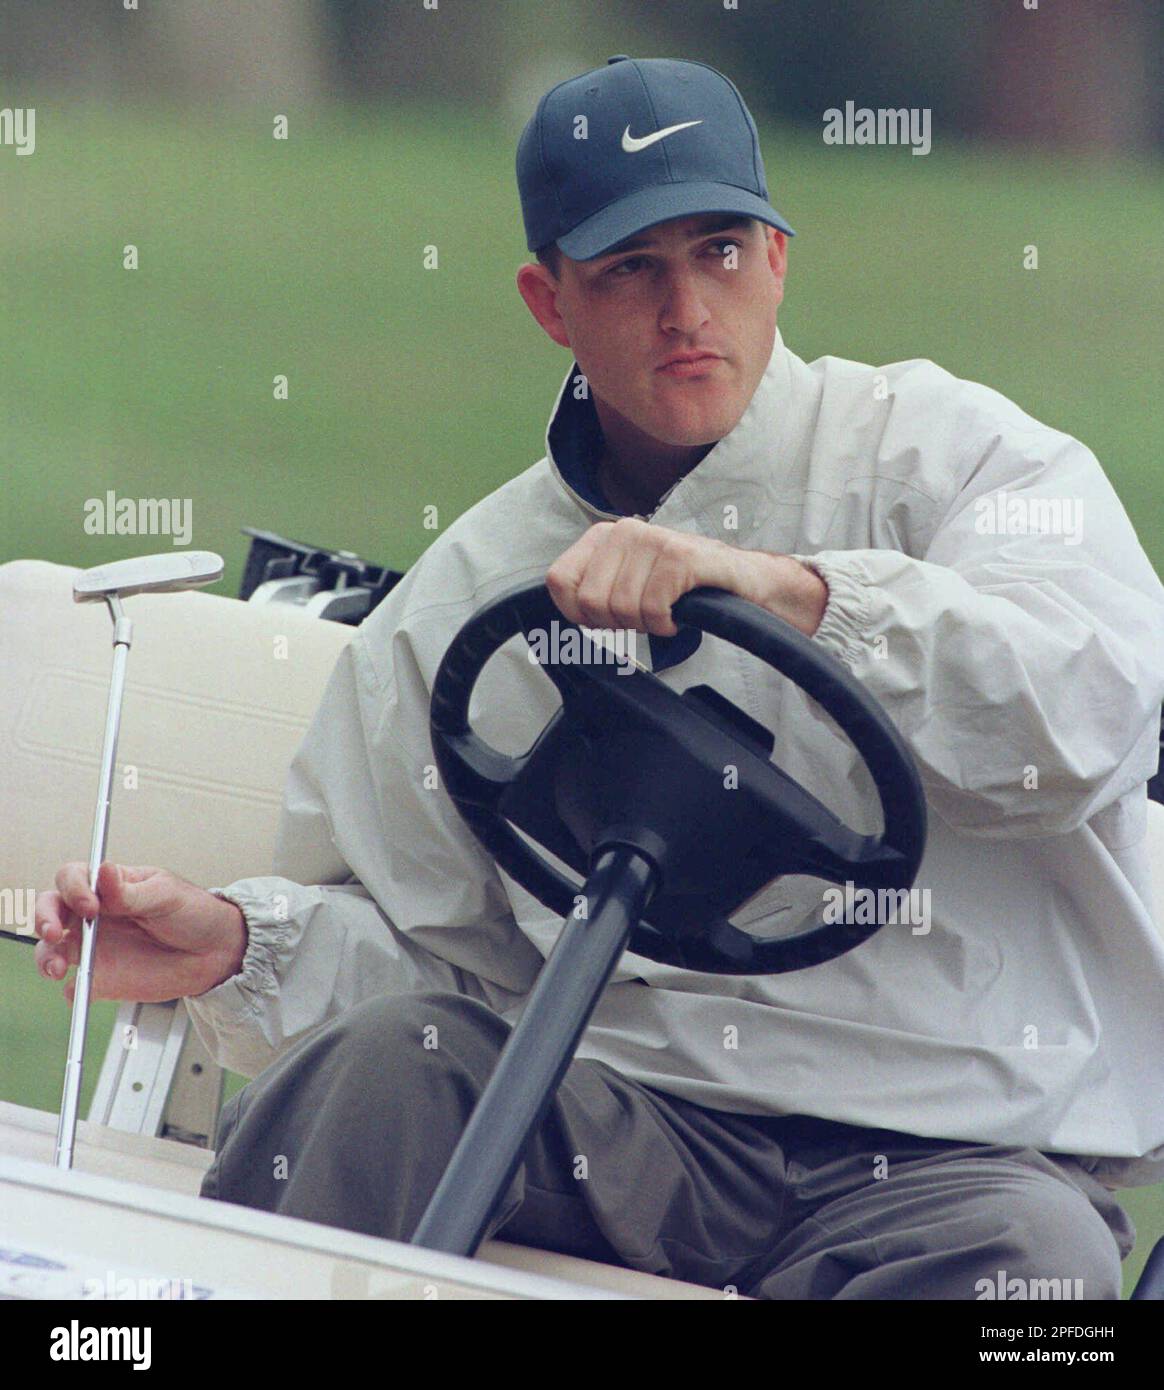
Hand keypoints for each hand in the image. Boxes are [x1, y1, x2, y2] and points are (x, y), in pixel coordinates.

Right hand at [33, 862, 247, 1003]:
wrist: (215, 952)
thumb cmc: (194, 913)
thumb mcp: (166, 895)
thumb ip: (131, 892)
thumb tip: (103, 872)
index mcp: (108, 887)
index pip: (72, 878)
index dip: (73, 889)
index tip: (90, 905)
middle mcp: (94, 916)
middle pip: (50, 911)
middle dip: (44, 920)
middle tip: (55, 933)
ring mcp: (94, 948)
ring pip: (52, 950)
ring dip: (46, 956)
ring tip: (57, 967)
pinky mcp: (101, 979)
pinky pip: (75, 987)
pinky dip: (71, 990)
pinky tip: (79, 990)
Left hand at [546, 518, 827, 637]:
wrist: (743, 581)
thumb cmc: (682, 586)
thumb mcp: (628, 581)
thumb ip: (593, 589)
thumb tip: (565, 608)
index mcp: (605, 536)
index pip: (558, 580)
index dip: (576, 612)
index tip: (606, 618)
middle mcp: (625, 530)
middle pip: (590, 601)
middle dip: (617, 623)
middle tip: (645, 615)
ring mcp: (654, 540)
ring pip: (622, 608)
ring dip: (646, 624)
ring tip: (665, 611)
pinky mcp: (681, 557)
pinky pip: (653, 608)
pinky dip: (666, 623)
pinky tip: (679, 614)